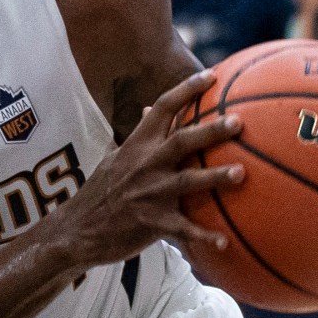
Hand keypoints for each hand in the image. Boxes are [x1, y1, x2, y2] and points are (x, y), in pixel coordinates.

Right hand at [48, 69, 245, 267]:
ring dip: (214, 177)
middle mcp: (143, 165)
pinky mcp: (150, 223)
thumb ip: (137, 134)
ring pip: (186, 182)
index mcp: (136, 145)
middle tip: (238, 121)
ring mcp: (148, 194)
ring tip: (241, 173)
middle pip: (181, 141)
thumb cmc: (101, 192)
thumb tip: (150, 107)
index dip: (187, 90)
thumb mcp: (114, 158)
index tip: (212, 76)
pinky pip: (181, 230)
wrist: (76, 230)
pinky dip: (203, 236)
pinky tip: (224, 242)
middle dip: (211, 130)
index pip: (162, 108)